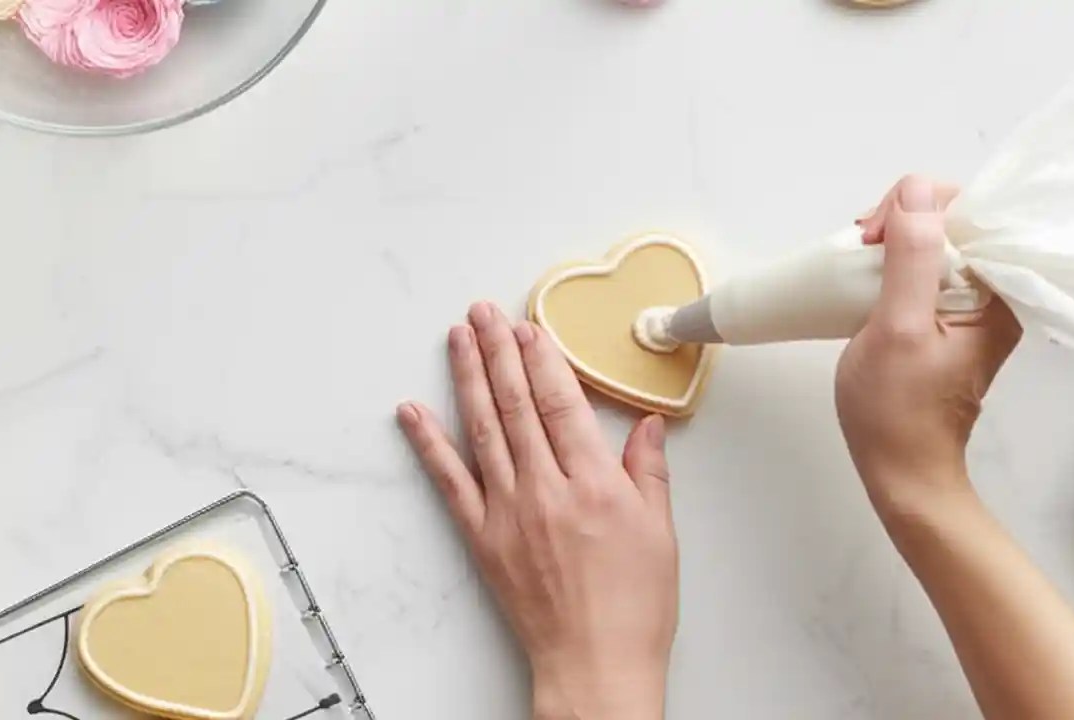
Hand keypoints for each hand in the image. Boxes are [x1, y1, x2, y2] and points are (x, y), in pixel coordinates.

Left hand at [398, 302, 676, 719]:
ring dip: (468, 379)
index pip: (560, 404)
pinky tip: (413, 412)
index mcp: (593, 484)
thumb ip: (648, 471)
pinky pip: (450, 482)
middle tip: (484, 313)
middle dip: (499, 352)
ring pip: (483, 430)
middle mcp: (545, 490)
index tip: (529, 327)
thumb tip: (647, 424)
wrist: (593, 663)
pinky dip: (429, 444)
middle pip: (516, 405)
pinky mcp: (483, 538)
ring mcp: (508, 512)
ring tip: (457, 339)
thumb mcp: (659, 531)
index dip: (542, 359)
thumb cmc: (633, 606)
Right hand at [836, 176, 1021, 512]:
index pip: (968, 212)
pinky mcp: (946, 321)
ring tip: (858, 265)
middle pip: (950, 223)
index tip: (872, 236)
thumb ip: (911, 258)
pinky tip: (868, 280)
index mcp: (996, 292)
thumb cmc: (897, 410)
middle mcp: (992, 294)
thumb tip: (916, 189)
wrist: (902, 472)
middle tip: (860, 248)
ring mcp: (970, 308)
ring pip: (932, 246)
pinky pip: (923, 272)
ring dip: (892, 244)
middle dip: (901, 222)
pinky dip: (893, 267)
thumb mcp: (898, 328)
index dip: (916, 208)